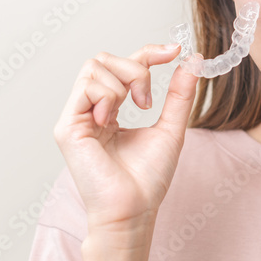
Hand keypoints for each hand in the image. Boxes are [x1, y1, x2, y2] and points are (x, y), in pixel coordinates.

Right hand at [52, 43, 199, 243]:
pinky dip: (108, 95)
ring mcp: (76, 117)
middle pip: (104, 59)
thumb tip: (193, 61)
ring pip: (94, 66)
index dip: (148, 52)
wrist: (134, 209)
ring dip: (123, 82)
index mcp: (110, 110)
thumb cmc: (147, 179)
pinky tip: (112, 119)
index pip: (123, 66)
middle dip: (135, 68)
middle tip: (148, 99)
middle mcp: (90, 110)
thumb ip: (179, 93)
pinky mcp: (67, 127)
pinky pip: (87, 87)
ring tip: (133, 110)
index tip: (174, 51)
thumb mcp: (171, 128)